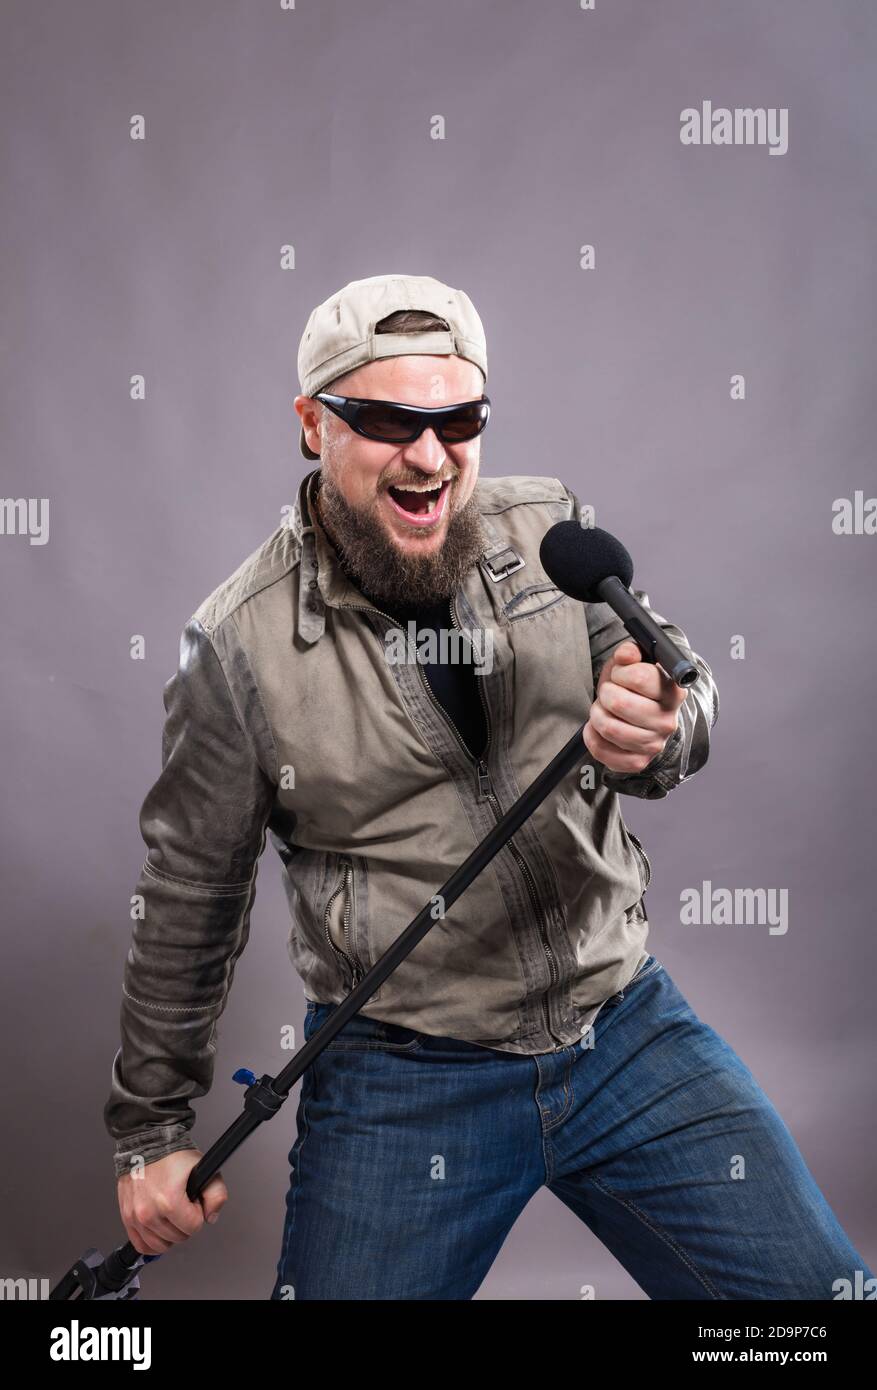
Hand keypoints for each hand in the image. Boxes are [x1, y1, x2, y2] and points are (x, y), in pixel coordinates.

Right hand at [117, 1149, 227, 1255]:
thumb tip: (211, 1217)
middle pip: (178, 1237)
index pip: (194, 1227)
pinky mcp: (127, 1217)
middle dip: (185, 1222)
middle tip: (182, 1203)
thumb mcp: (203, 1168)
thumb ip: (216, 1195)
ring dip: (170, 1233)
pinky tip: (159, 1232)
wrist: (147, 1142)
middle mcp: (149, 1212)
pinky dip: (152, 1244)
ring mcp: (135, 1217)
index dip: (198, 1213)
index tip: (193, 1201)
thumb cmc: (172, 1153)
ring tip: (170, 1212)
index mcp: (169, 1201)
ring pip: (161, 1245)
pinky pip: (140, 1245)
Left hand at [584, 639, 689, 773]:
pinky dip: (592, 736)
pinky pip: (601, 750)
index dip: (621, 672)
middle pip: (618, 703)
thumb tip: (626, 655)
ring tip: (605, 709)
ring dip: (597, 714)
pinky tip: (599, 727)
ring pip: (608, 727)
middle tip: (610, 693)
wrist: (645, 714)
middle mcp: (668, 720)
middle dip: (606, 693)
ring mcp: (654, 744)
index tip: (621, 674)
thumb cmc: (638, 688)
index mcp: (673, 692)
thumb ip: (630, 652)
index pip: (638, 677)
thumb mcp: (636, 662)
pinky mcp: (638, 761)